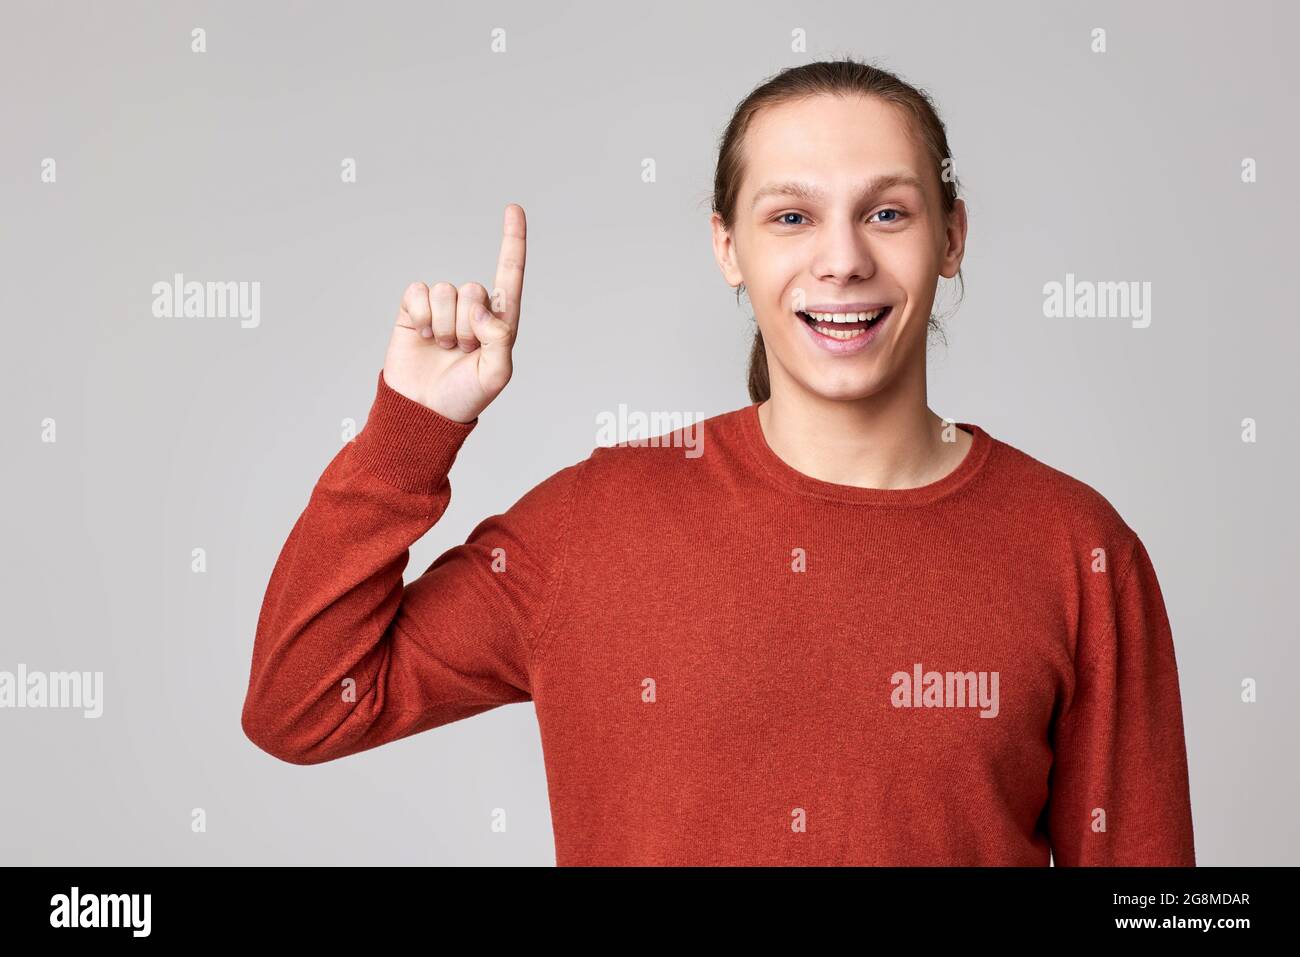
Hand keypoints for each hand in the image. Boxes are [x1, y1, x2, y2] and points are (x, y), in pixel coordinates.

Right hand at [383, 203, 526, 422]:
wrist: (423, 410)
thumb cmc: (464, 395)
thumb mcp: (496, 374)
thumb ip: (500, 338)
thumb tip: (481, 308)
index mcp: (499, 321)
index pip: (509, 273)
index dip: (512, 240)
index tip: (514, 208)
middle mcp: (472, 309)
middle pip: (473, 289)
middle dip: (466, 325)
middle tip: (461, 351)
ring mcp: (443, 308)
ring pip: (445, 291)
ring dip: (442, 326)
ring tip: (442, 349)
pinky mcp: (413, 309)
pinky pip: (418, 291)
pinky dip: (419, 316)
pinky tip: (420, 337)